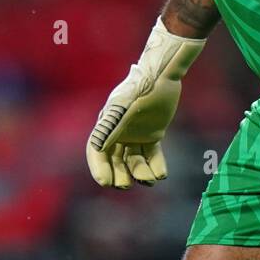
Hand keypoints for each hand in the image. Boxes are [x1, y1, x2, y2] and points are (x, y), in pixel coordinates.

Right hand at [87, 19, 205, 188]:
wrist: (161, 75)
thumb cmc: (139, 87)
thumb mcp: (123, 106)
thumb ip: (112, 125)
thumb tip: (97, 147)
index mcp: (107, 125)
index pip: (97, 151)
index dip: (98, 167)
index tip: (105, 182)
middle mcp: (119, 132)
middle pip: (115, 160)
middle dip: (119, 174)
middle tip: (125, 184)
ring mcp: (135, 135)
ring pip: (134, 161)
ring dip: (140, 173)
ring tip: (150, 180)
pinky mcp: (152, 135)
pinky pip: (152, 156)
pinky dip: (156, 166)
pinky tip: (161, 174)